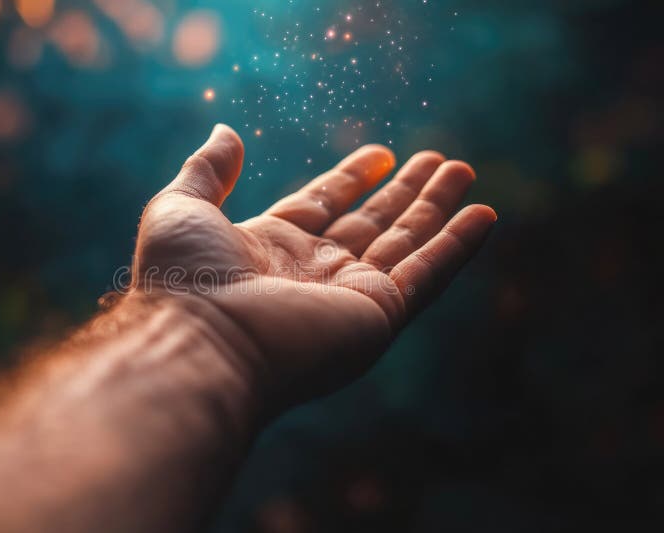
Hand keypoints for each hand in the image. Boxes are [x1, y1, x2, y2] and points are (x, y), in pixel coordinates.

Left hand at [133, 125, 495, 410]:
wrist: (200, 344)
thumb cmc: (183, 278)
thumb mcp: (182, 206)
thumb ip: (209, 169)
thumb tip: (226, 129)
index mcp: (271, 245)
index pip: (324, 203)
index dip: (353, 177)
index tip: (382, 154)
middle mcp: (314, 272)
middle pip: (372, 222)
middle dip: (406, 191)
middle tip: (442, 160)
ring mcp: (348, 296)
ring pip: (405, 243)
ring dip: (438, 209)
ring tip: (465, 172)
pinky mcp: (377, 316)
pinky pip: (426, 275)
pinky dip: (456, 247)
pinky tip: (484, 217)